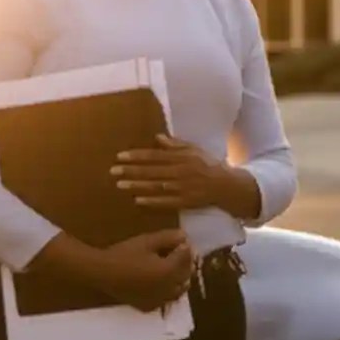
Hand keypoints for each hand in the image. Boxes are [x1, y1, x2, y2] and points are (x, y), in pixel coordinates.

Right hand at [92, 229, 193, 312]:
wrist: (102, 273)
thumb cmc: (124, 254)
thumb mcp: (147, 241)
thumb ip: (168, 238)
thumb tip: (185, 236)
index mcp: (168, 271)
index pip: (185, 259)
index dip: (187, 249)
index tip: (185, 243)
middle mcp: (167, 289)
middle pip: (185, 276)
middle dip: (185, 264)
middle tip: (180, 255)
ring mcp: (158, 300)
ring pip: (178, 291)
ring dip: (180, 280)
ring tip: (173, 269)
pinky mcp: (147, 307)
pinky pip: (165, 301)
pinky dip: (168, 293)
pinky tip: (162, 284)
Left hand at [112, 134, 235, 210]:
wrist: (226, 186)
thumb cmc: (208, 165)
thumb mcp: (194, 150)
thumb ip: (176, 145)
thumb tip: (157, 137)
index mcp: (181, 158)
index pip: (155, 156)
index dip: (137, 156)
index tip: (120, 156)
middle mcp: (179, 172)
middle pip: (151, 171)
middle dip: (131, 171)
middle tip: (113, 171)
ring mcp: (181, 188)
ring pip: (155, 186)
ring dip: (136, 186)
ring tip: (120, 185)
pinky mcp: (184, 202)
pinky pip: (165, 202)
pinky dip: (151, 202)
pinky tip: (137, 200)